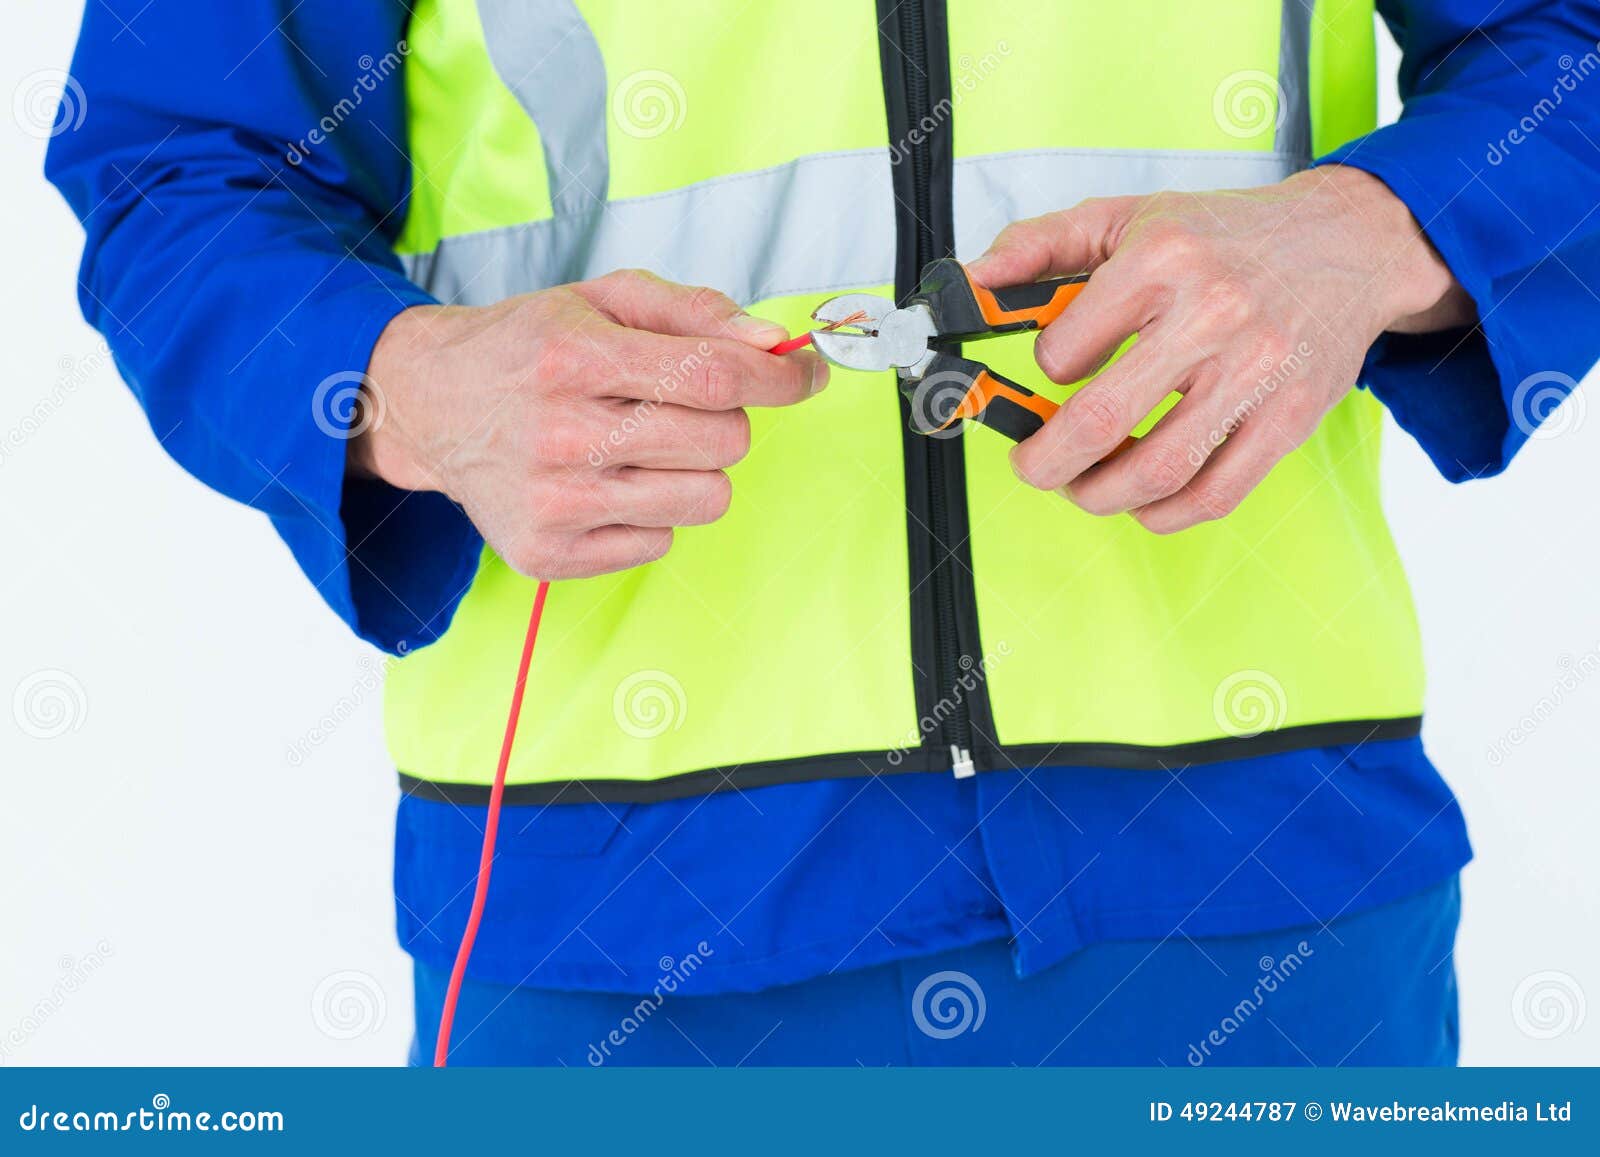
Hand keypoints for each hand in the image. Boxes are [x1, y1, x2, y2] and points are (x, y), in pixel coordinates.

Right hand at [349, 269, 826, 577]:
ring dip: (693, 470)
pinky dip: (651, 512)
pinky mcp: (548, 554)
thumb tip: (772, 344)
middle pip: (724, 444)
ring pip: (705, 500)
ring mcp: (554, 504)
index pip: (715, 378)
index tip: (803, 376)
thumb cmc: (530, 348)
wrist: (432, 406)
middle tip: (682, 405)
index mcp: (573, 357)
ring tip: (642, 445)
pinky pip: (662, 544)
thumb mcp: (602, 299)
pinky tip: (607, 481)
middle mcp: (560, 435)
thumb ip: (694, 312)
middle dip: (726, 419)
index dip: (779, 379)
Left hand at [967, 166, 1473, 532]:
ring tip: (1084, 486)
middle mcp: (1213, 313)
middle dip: (1047, 463)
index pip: (1064, 350)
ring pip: (1159, 470)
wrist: (1349, 243)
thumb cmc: (1225, 238)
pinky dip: (1164, 514)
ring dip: (1101, 496)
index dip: (1042, 377)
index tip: (1052, 376)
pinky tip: (1143, 500)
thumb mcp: (1128, 217)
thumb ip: (1038, 247)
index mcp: (1162, 259)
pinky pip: (1216, 494)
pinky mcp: (1291, 417)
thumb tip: (969, 286)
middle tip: (1033, 466)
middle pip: (1102, 421)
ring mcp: (1257, 371)